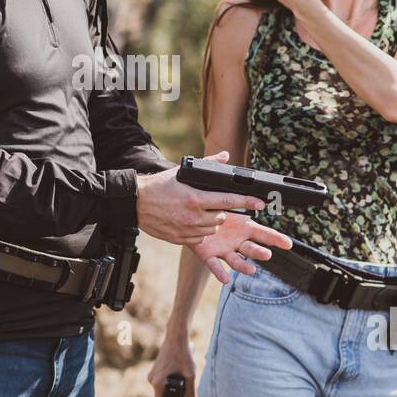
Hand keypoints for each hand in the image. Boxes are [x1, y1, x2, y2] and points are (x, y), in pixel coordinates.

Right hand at [136, 149, 268, 245]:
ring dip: (211, 221)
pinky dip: (200, 232)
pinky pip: (201, 238)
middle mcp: (194, 216)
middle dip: (221, 211)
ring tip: (199, 213)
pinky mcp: (181, 239)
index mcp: (196, 198)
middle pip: (222, 217)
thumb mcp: (183, 172)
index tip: (260, 203)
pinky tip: (190, 222)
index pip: (229, 200)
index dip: (247, 202)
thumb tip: (226, 156)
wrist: (136, 203)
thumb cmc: (159, 186)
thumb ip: (208, 165)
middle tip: (209, 204)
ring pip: (213, 228)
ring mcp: (187, 229)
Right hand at [147, 334, 197, 396]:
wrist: (176, 337)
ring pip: (161, 392)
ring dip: (169, 395)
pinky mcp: (155, 372)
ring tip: (180, 392)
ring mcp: (152, 376)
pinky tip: (177, 383)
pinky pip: (161, 384)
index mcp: (159, 382)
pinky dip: (168, 387)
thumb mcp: (190, 374)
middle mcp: (152, 380)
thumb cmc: (183, 354)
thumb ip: (190, 392)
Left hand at [187, 210, 291, 283]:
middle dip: (260, 252)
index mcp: (245, 227)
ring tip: (251, 270)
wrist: (193, 217)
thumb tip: (261, 201)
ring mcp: (224, 250)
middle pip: (252, 249)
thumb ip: (242, 200)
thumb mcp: (228, 201)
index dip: (276, 238)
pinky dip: (220, 273)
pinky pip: (215, 266)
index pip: (264, 234)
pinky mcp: (209, 256)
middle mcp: (237, 241)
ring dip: (244, 266)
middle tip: (267, 254)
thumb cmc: (215, 209)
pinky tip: (226, 279)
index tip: (288, 244)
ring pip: (236, 260)